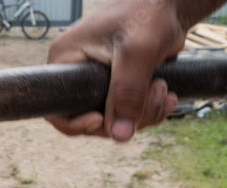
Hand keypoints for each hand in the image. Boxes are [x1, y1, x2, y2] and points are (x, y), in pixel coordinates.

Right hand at [46, 0, 185, 139]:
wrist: (169, 4)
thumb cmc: (147, 14)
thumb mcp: (137, 52)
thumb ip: (128, 93)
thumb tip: (120, 136)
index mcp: (65, 60)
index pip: (57, 109)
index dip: (76, 125)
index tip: (103, 120)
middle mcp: (76, 73)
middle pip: (89, 119)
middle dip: (124, 118)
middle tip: (154, 97)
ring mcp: (97, 81)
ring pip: (113, 119)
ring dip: (143, 114)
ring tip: (164, 90)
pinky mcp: (117, 85)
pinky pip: (126, 113)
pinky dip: (148, 111)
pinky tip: (166, 95)